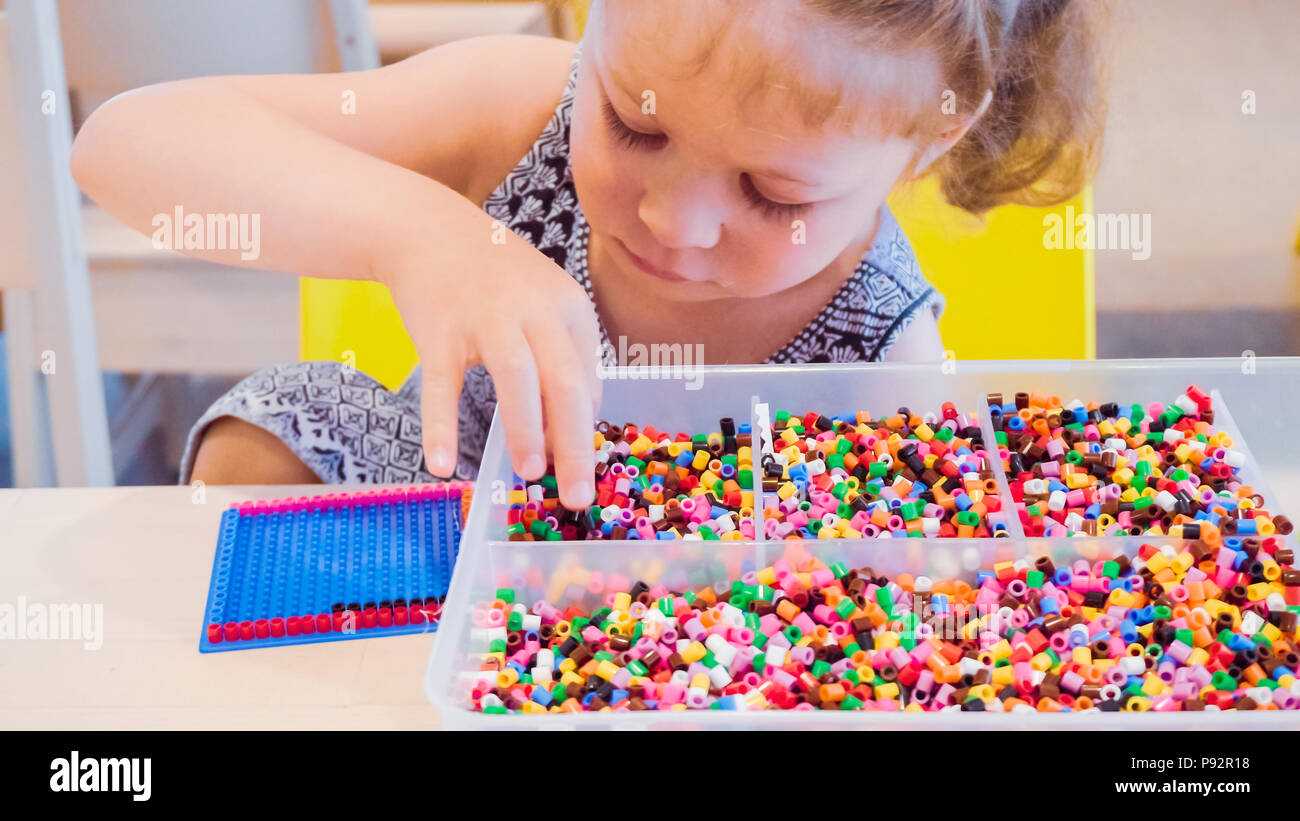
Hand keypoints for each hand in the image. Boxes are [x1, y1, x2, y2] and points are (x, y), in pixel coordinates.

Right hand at [383, 212, 602, 508]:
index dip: (583, 428)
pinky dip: (442, 426)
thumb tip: (573, 430)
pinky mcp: (439, 330)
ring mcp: (486, 317)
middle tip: (577, 495)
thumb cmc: (494, 279)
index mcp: (569, 307)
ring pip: (516, 377)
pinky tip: (443, 465)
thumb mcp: (544, 305)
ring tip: (529, 473)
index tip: (579, 470)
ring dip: (526, 429)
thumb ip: (563, 358)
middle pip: (565, 382)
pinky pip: (443, 385)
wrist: (428, 229)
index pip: (587, 378)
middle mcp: (534, 309)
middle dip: (574, 444)